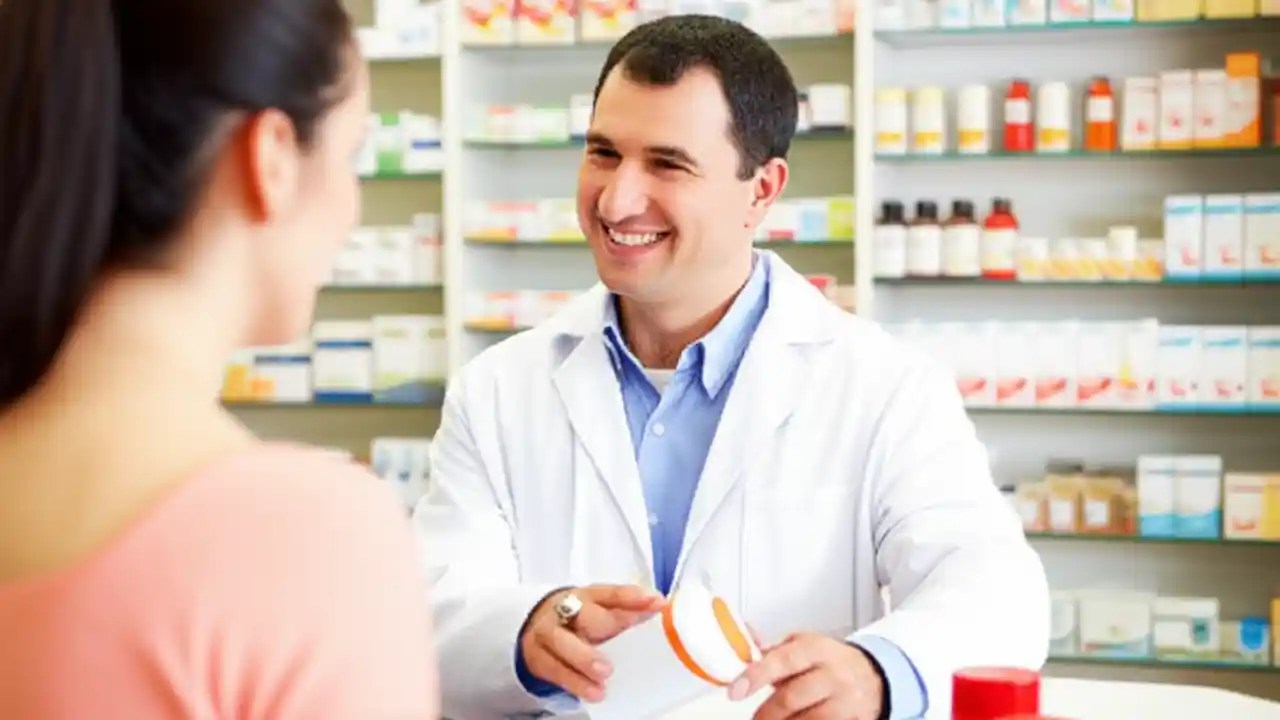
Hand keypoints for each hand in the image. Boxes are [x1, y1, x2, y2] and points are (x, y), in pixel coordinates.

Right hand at [519, 584, 665, 701]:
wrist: (538, 625)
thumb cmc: (580, 620)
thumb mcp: (601, 612)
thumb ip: (628, 611)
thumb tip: (660, 606)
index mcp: (587, 596)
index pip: (609, 594)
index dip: (631, 597)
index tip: (655, 602)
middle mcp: (565, 610)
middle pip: (580, 618)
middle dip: (603, 631)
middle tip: (609, 667)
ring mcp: (547, 633)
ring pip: (560, 645)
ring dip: (581, 666)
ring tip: (600, 687)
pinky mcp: (539, 657)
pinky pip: (554, 669)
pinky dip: (573, 682)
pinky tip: (591, 693)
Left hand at [728, 632, 884, 719]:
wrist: (871, 677)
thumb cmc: (829, 662)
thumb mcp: (803, 647)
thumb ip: (771, 651)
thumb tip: (743, 643)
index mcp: (816, 649)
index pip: (783, 660)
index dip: (757, 675)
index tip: (736, 690)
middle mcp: (833, 674)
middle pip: (791, 697)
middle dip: (767, 713)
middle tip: (756, 719)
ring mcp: (845, 700)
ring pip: (809, 719)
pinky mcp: (853, 719)